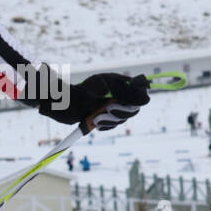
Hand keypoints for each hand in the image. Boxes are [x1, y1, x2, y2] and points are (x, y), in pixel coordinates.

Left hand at [36, 69, 150, 131]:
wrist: (64, 102)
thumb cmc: (84, 89)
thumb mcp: (106, 84)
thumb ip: (126, 89)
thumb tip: (146, 96)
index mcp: (121, 85)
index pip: (140, 94)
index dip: (137, 100)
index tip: (127, 102)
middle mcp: (119, 97)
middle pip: (133, 110)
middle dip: (121, 112)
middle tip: (107, 109)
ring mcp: (111, 108)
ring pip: (121, 120)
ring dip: (110, 120)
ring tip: (96, 117)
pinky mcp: (103, 119)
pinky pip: (111, 126)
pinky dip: (104, 126)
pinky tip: (95, 122)